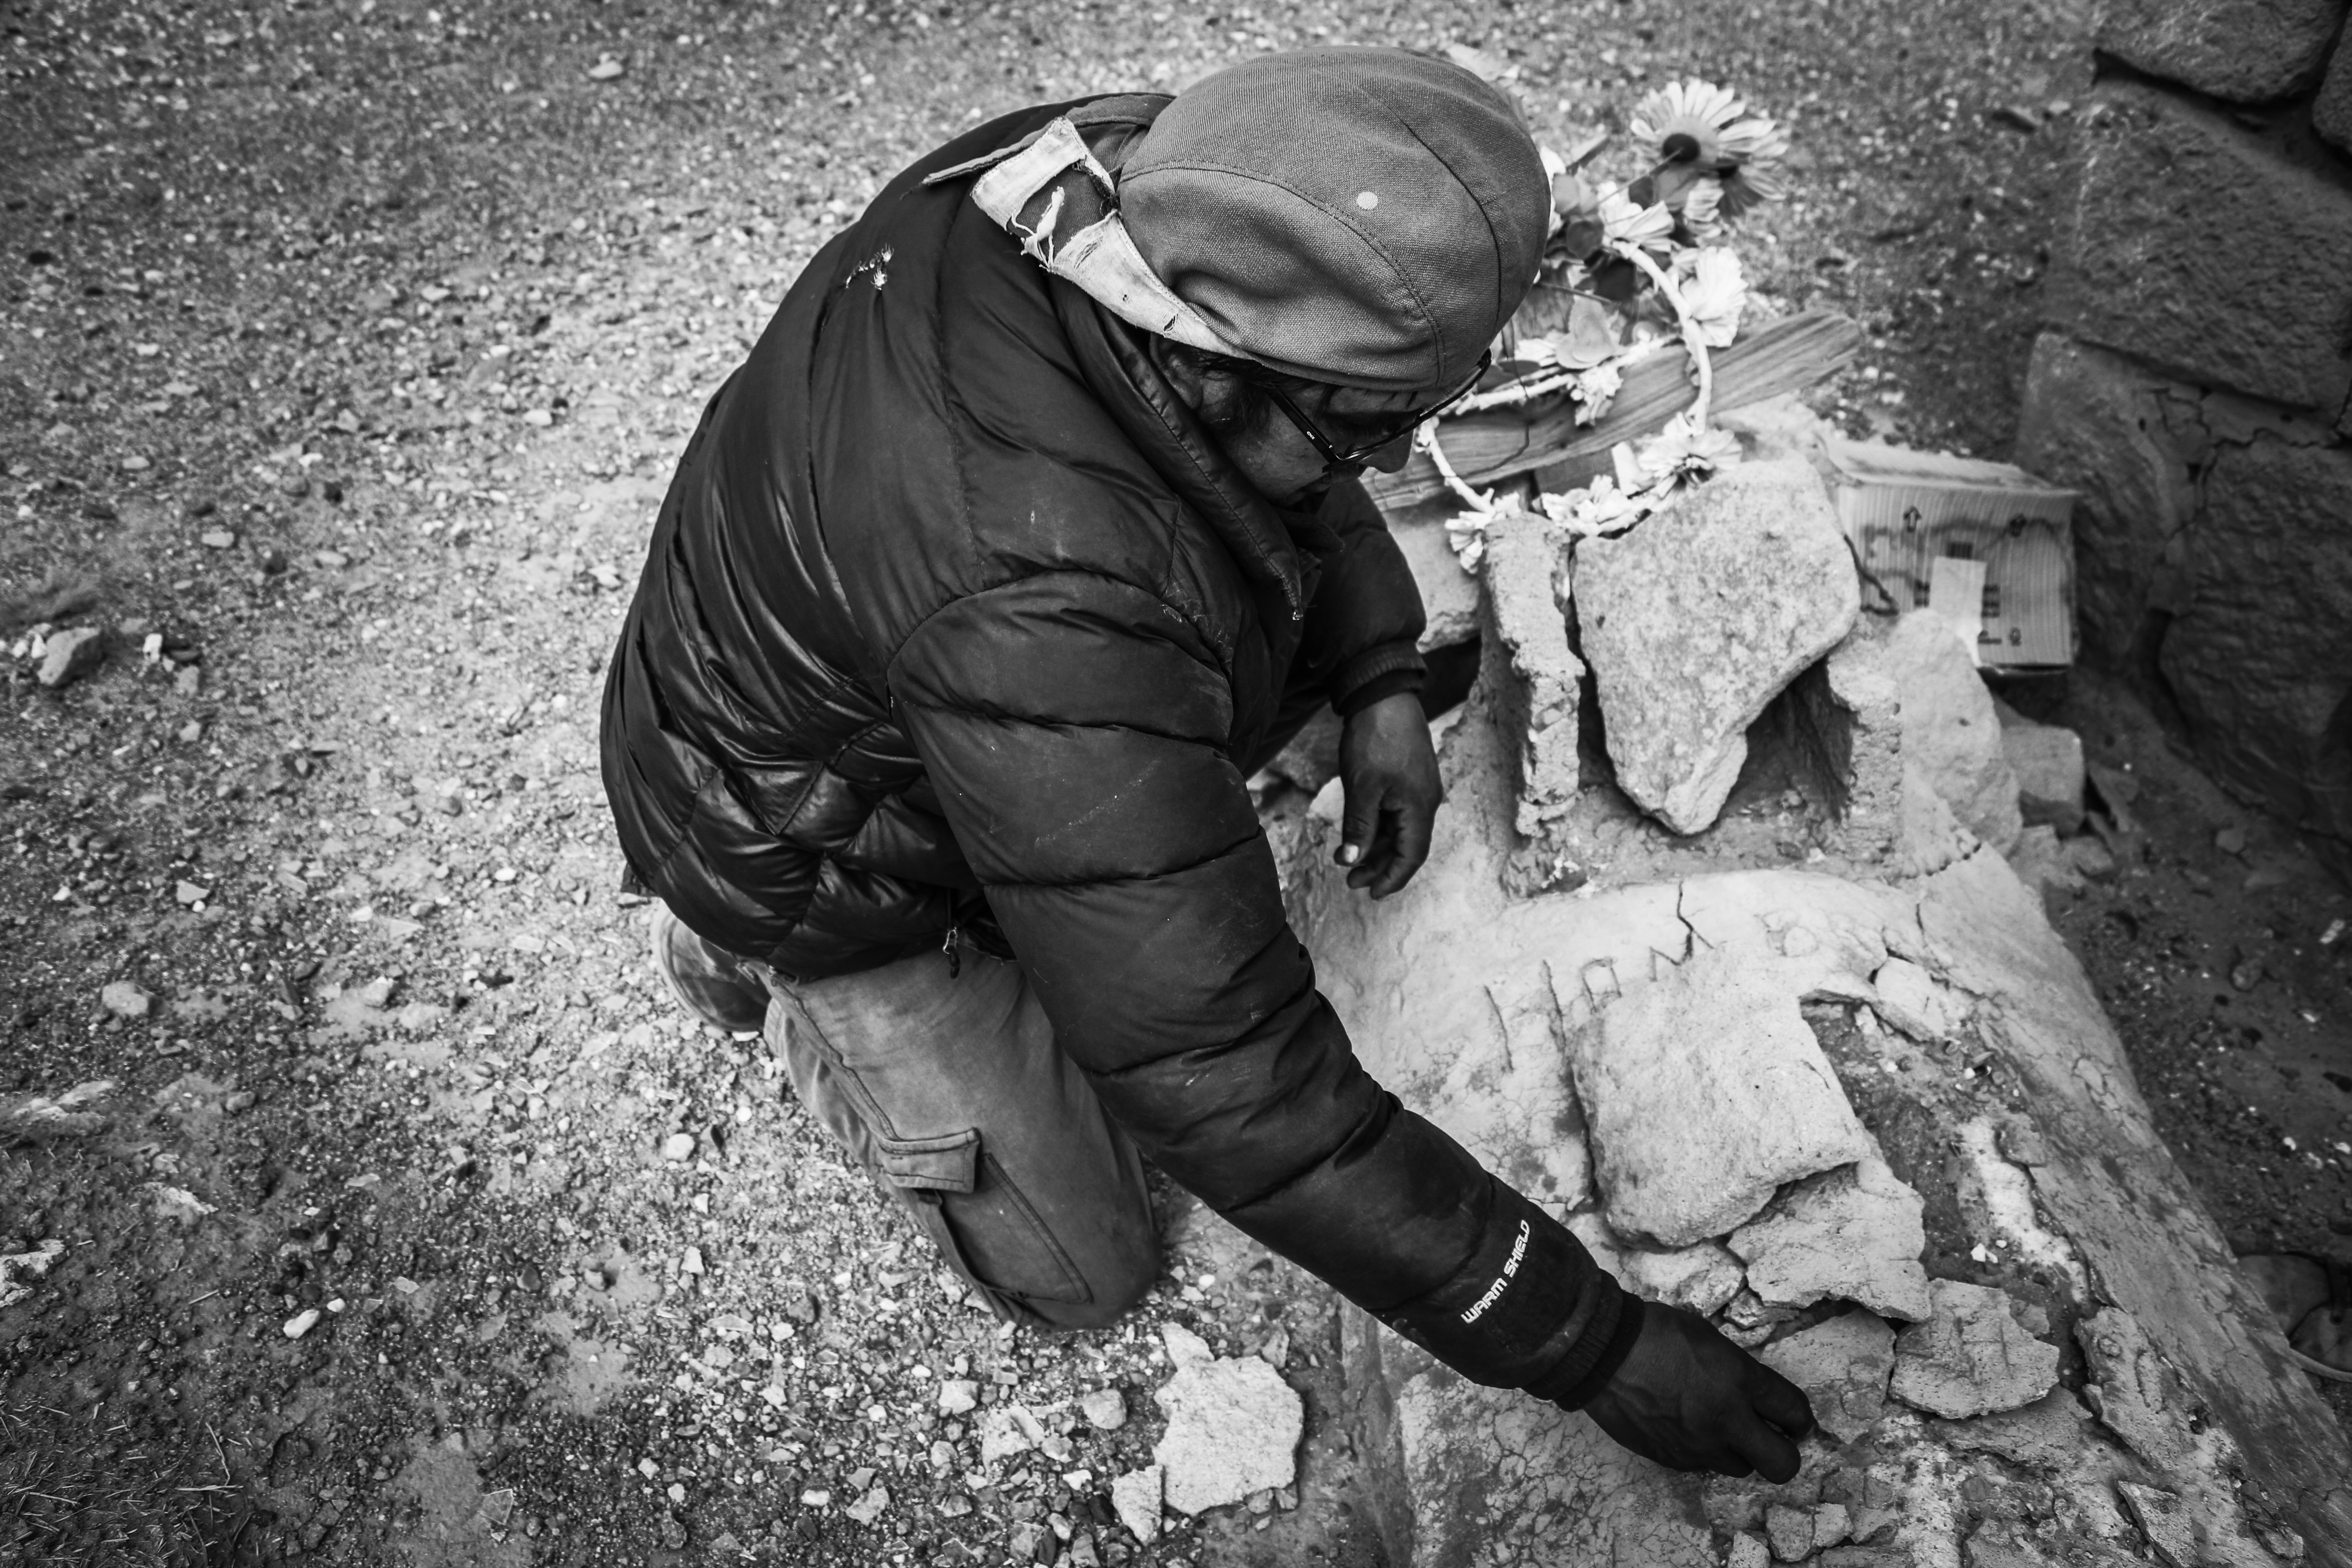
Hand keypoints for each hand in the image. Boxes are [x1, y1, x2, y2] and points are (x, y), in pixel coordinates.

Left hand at [1335, 692, 1441, 898]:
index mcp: (1419, 808)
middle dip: (1378, 866)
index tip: (1370, 894)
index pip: (1411, 856)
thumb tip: (1353, 861)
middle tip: (1349, 880)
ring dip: (1374, 847)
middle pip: (1405, 847)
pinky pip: (1395, 813)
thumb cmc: (1375, 738)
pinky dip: (1377, 827)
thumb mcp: (1362, 788)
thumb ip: (1359, 827)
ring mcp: (1417, 789)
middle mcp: (1424, 802)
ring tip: (1346, 859)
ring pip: (1398, 830)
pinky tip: (1357, 832)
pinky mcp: (1407, 778)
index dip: (1391, 878)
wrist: (1383, 694)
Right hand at [1582, 1305, 1815, 1480]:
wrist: (1602, 1353)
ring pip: (1740, 1468)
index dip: (1800, 1418)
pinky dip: (1701, 1450)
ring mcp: (1698, 1445)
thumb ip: (1738, 1372)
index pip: (1795, 1412)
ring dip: (1737, 1450)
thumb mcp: (1709, 1339)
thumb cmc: (1655, 1333)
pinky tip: (1683, 1426)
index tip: (1794, 1419)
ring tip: (1716, 1427)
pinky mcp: (1671, 1459)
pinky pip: (1700, 1464)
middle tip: (1771, 1438)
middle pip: (1783, 1464)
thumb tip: (1753, 1396)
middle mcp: (1726, 1420)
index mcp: (1740, 1381)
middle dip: (1784, 1454)